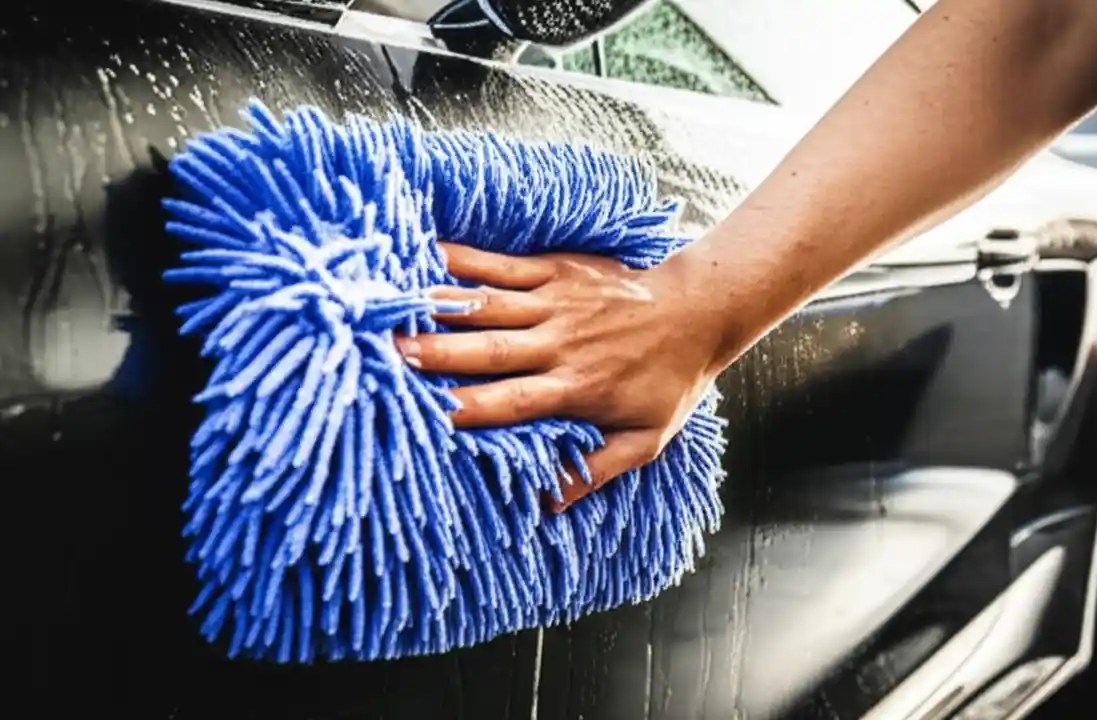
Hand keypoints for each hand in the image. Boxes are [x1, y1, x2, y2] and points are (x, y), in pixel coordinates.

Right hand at [396, 243, 730, 510]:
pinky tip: (426, 254)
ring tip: (392, 309)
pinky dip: (464, 260)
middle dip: (438, 354)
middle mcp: (559, 345)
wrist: (699, 310)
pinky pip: (502, 265)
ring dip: (438, 307)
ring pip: (487, 305)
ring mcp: (556, 303)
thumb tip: (549, 502)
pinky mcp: (556, 270)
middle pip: (488, 351)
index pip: (512, 403)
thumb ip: (597, 469)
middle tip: (388, 355)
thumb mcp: (646, 439)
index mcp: (576, 389)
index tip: (427, 416)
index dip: (469, 410)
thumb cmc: (669, 381)